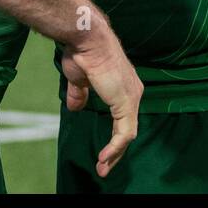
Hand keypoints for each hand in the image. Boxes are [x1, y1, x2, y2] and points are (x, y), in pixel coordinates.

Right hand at [61, 22, 143, 177]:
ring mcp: (131, 97)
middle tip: (103, 167)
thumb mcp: (78, 79)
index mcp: (123, 85)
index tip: (102, 153)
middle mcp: (132, 91)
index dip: (113, 137)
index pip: (123, 117)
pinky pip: (124, 133)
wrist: (86, 38)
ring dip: (115, 154)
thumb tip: (75, 107)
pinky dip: (114, 148)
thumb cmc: (82, 52)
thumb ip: (79, 93)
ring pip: (127, 134)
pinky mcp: (126, 102)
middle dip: (116, 151)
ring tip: (102, 168)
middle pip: (127, 128)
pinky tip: (103, 158)